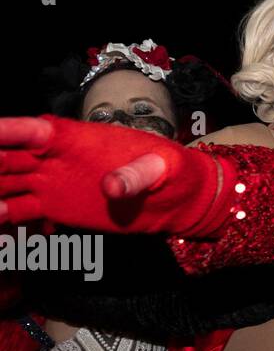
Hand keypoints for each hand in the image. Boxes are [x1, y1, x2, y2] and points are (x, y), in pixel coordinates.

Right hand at [0, 116, 224, 234]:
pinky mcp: (54, 207)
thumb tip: (112, 188)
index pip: (38, 132)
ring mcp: (52, 183)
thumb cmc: (175, 172)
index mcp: (82, 141)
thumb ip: (139, 174)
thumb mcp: (166, 168)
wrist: (178, 198)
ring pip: (6, 184)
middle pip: (10, 156)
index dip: (11, 132)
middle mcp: (58, 159)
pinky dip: (2, 218)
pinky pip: (19, 212)